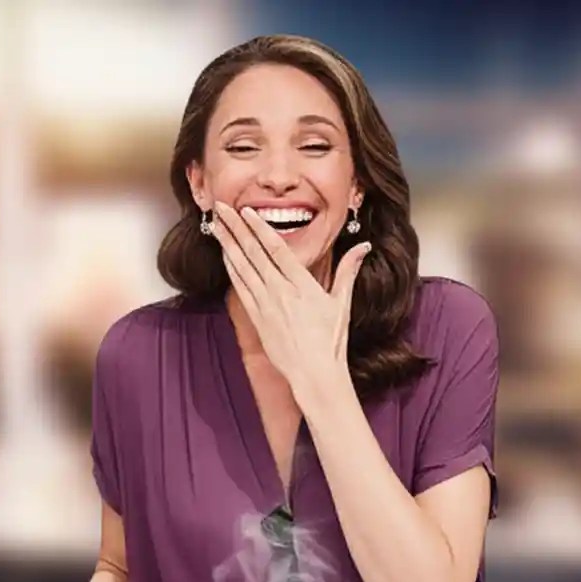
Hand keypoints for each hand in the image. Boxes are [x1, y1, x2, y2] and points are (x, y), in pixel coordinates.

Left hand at [211, 201, 370, 392]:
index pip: (277, 249)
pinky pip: (240, 287)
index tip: (247, 211)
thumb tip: (364, 247)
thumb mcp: (342, 303)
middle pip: (254, 253)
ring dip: (228, 244)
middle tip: (222, 208)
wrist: (313, 374)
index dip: (259, 228)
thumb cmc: (330, 341)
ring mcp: (265, 305)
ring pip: (242, 268)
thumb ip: (348, 271)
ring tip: (217, 225)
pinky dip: (231, 269)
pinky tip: (224, 254)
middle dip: (236, 228)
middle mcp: (280, 292)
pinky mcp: (256, 318)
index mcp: (302, 285)